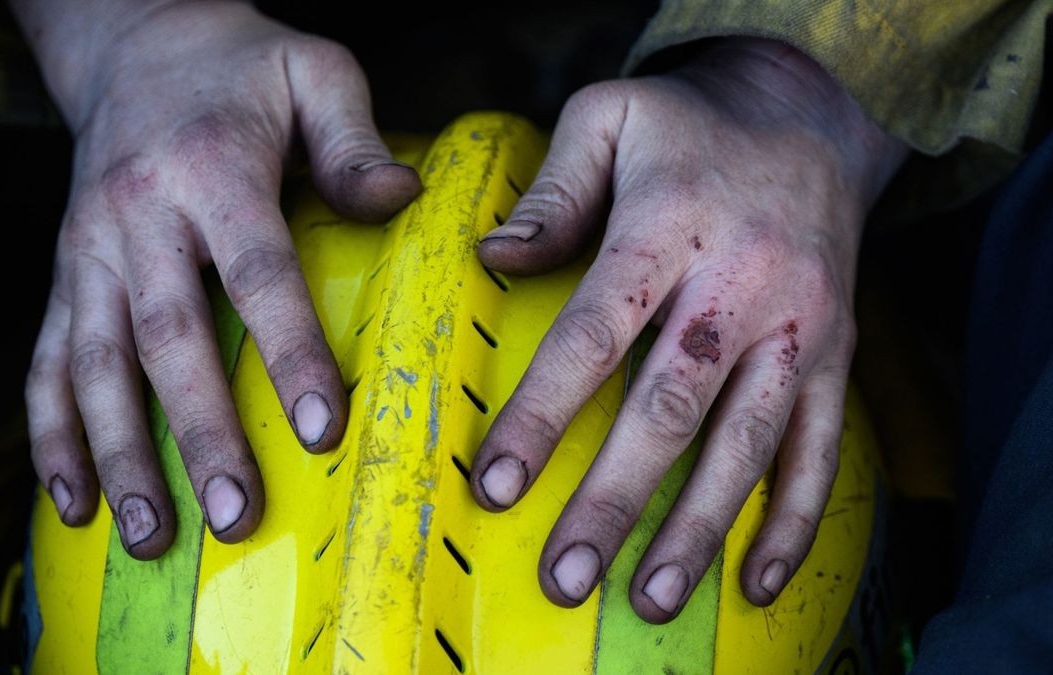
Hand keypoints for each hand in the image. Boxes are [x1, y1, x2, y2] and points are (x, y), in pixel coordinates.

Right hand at [16, 0, 419, 557]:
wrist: (134, 43)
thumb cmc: (241, 68)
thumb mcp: (314, 70)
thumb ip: (354, 138)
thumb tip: (401, 202)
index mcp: (209, 168)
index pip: (255, 271)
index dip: (288, 350)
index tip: (320, 427)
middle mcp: (137, 216)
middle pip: (168, 337)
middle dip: (200, 432)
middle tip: (237, 513)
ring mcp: (89, 250)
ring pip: (95, 364)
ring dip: (119, 456)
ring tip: (150, 536)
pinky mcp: (65, 275)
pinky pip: (47, 362)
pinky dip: (52, 435)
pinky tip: (72, 500)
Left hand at [469, 39, 905, 619]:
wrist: (813, 119)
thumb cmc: (689, 128)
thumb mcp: (608, 117)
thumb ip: (552, 191)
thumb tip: (493, 258)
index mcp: (671, 227)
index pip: (596, 331)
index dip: (545, 413)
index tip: (496, 483)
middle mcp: (742, 284)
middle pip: (672, 406)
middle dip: (615, 499)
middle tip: (564, 575)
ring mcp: (798, 328)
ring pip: (748, 443)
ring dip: (699, 528)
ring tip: (650, 598)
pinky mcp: (835, 356)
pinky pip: (820, 448)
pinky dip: (794, 521)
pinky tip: (755, 581)